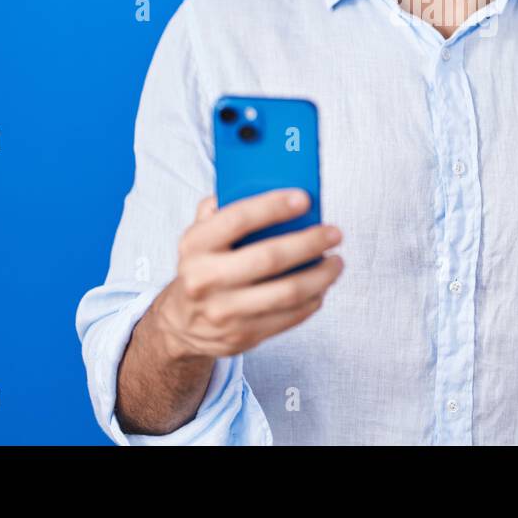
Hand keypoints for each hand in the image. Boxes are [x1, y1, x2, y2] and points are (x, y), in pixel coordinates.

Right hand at [153, 188, 342, 360]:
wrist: (180, 323)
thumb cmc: (201, 267)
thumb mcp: (199, 234)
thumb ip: (222, 208)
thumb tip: (259, 182)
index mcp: (196, 246)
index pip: (238, 219)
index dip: (274, 206)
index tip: (304, 198)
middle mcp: (206, 279)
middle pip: (270, 258)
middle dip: (309, 242)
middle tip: (333, 233)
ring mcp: (225, 311)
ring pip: (287, 293)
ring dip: (321, 276)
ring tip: (336, 262)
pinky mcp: (243, 335)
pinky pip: (289, 317)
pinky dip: (313, 300)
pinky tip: (321, 286)